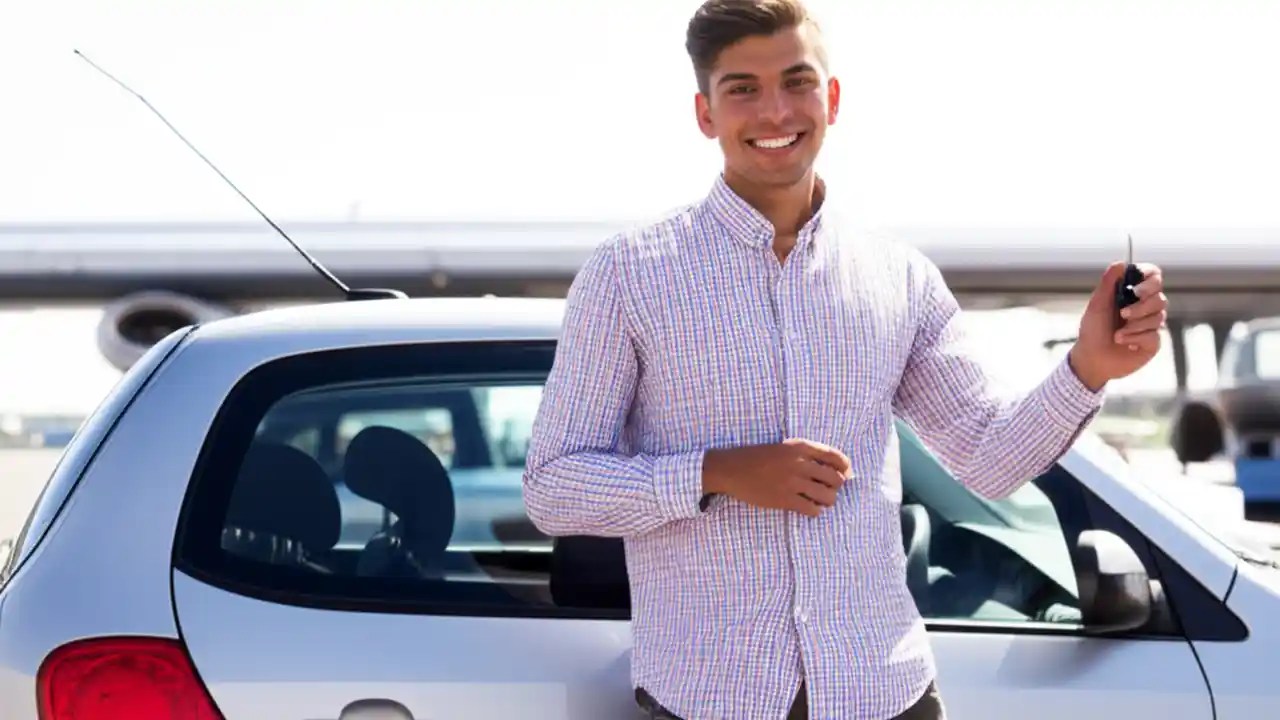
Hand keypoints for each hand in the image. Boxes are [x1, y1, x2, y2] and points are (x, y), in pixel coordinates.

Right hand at [702, 438, 851, 516]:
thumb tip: (835, 470)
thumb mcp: (784, 448)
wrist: (732, 469)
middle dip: (836, 487)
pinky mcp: (784, 499)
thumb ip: (807, 455)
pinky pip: (812, 509)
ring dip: (827, 501)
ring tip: (818, 500)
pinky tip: (808, 508)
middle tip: (827, 490)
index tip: (844, 476)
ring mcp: (792, 482)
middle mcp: (799, 463)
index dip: (845, 469)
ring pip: (827, 497)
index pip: (836, 457)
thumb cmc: (758, 457)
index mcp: (800, 447)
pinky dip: (814, 511)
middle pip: (835, 479)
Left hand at [1069, 261, 1167, 390]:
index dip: (1150, 279)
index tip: (1135, 288)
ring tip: (1116, 335)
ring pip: (1158, 317)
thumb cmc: (1092, 330)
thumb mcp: (1097, 305)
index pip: (1153, 276)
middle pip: (1159, 297)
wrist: (1091, 359)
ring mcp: (1151, 325)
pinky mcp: (1153, 342)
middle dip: (1141, 306)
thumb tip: (1121, 263)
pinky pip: (1153, 335)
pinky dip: (1135, 338)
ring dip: (1134, 325)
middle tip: (1122, 314)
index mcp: (1133, 294)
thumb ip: (1108, 283)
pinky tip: (1123, 342)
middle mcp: (1146, 307)